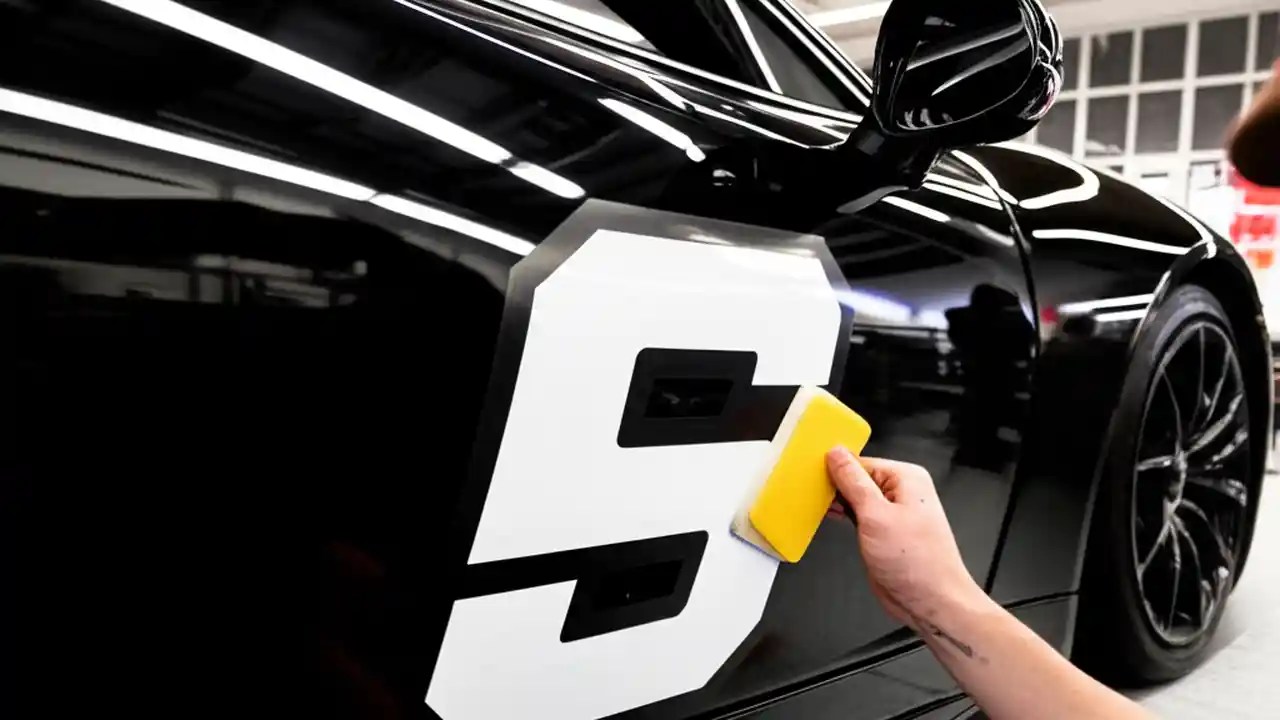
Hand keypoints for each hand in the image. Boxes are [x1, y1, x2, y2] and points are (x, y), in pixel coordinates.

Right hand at [825, 448, 987, 629]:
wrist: (931, 602)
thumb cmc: (917, 563)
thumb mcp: (876, 516)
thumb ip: (853, 482)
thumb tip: (837, 454)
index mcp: (906, 478)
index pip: (861, 461)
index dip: (835, 468)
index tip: (812, 475)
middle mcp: (902, 492)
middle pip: (857, 477)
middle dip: (835, 486)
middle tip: (812, 495)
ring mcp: (893, 513)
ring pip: (856, 497)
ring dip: (837, 502)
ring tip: (817, 507)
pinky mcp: (884, 532)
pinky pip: (858, 515)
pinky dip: (843, 516)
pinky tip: (829, 518)